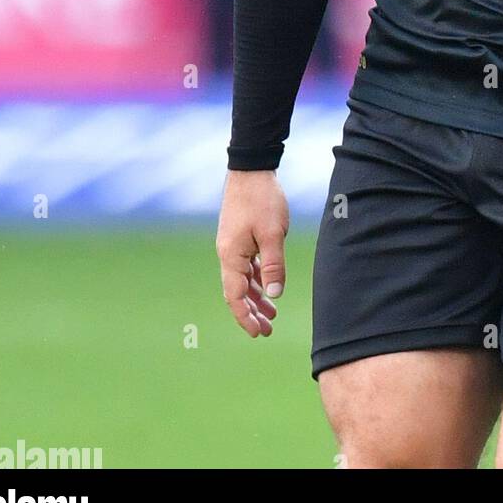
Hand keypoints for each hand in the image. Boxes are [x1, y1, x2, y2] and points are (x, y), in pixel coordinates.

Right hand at [216, 169, 288, 336]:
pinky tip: (268, 286)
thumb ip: (273, 266)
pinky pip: (247, 266)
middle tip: (268, 331)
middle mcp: (228, 254)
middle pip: (237, 292)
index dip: (246, 317)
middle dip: (251, 312)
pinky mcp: (240, 237)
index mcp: (231, 256)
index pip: (235, 297)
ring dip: (256, 297)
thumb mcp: (273, 234)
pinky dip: (257, 278)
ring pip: (243, 279)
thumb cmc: (263, 200)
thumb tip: (274, 295)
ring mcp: (233, 245)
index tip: (259, 333)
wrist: (251, 169)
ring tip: (271, 313)